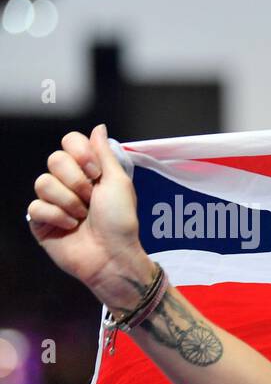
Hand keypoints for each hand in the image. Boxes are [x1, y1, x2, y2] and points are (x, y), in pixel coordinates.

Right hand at [28, 124, 151, 307]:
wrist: (113, 255)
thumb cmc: (121, 221)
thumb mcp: (119, 182)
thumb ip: (104, 153)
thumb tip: (98, 128)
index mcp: (89, 171)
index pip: (70, 142)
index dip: (80, 153)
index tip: (96, 172)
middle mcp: (69, 183)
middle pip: (54, 159)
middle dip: (76, 181)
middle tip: (91, 198)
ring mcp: (53, 201)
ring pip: (42, 182)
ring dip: (68, 201)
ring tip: (82, 217)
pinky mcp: (41, 221)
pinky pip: (36, 206)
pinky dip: (57, 217)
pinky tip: (70, 228)